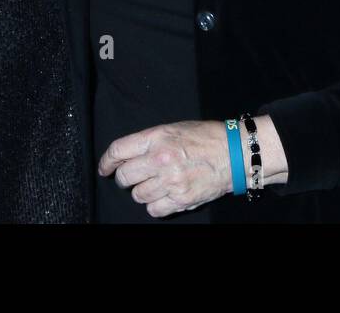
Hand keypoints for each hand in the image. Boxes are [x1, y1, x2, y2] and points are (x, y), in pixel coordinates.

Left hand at [98, 120, 230, 217]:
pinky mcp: (181, 198)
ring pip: (138, 195)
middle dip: (125, 179)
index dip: (107, 161)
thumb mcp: (173, 129)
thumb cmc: (205, 138)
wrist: (234, 153)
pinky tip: (164, 196)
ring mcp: (170, 181)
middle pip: (124, 177)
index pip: (118, 151)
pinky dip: (155, 206)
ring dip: (142, 192)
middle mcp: (160, 159)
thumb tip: (125, 156)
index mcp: (157, 137)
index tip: (105, 168)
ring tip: (155, 185)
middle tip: (133, 177)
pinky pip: (154, 210)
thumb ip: (149, 142)